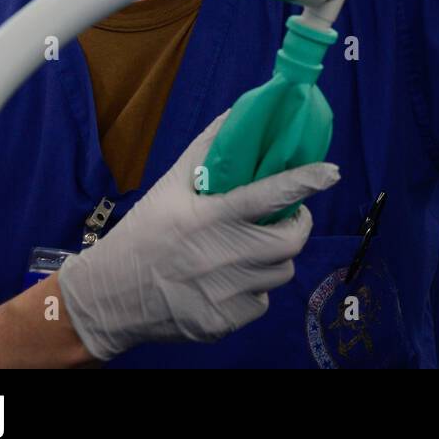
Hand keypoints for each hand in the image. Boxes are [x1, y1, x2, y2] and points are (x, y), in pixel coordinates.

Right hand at [58, 111, 338, 360]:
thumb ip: (207, 150)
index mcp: (210, 218)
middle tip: (286, 218)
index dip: (305, 181)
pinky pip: (260, 302)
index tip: (331, 172)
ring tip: (251, 248)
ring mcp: (225, 294)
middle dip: (298, 225)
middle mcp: (223, 257)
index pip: (270, 195)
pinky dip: (254, 288)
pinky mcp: (224, 323)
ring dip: (276, 258)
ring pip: (281, 272)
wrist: (107, 299)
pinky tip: (229, 280)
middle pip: (291, 241)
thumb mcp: (168, 186)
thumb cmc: (142, 234)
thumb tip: (240, 115)